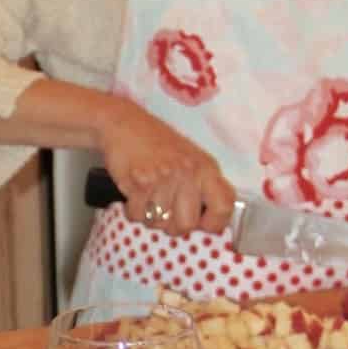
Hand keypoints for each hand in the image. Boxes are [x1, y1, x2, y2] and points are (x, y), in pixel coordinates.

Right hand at [99, 100, 235, 235]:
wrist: (123, 123)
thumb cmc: (156, 144)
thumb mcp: (191, 159)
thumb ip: (203, 187)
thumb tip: (206, 223)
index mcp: (206, 168)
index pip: (224, 207)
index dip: (214, 223)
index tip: (202, 224)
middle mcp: (188, 173)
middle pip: (186, 225)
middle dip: (172, 225)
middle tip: (165, 210)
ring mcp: (164, 178)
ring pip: (158, 224)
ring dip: (149, 215)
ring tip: (147, 194)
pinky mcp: (140, 182)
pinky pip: (137, 216)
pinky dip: (132, 210)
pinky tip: (134, 193)